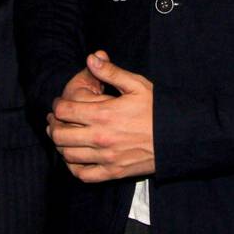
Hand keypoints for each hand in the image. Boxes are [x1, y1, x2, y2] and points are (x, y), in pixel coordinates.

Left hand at [51, 50, 154, 182]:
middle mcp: (100, 138)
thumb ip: (112, 72)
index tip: (60, 103)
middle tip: (56, 119)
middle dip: (53, 124)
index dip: (58, 105)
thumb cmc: (159, 110)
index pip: (65, 110)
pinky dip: (72, 167)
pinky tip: (74, 157)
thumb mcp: (138, 85)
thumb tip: (91, 58)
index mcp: (104, 114)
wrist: (179, 137)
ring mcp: (106, 158)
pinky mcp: (113, 172)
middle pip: (60, 135)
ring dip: (60, 144)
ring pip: (67, 155)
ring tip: (62, 135)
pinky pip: (82, 174)